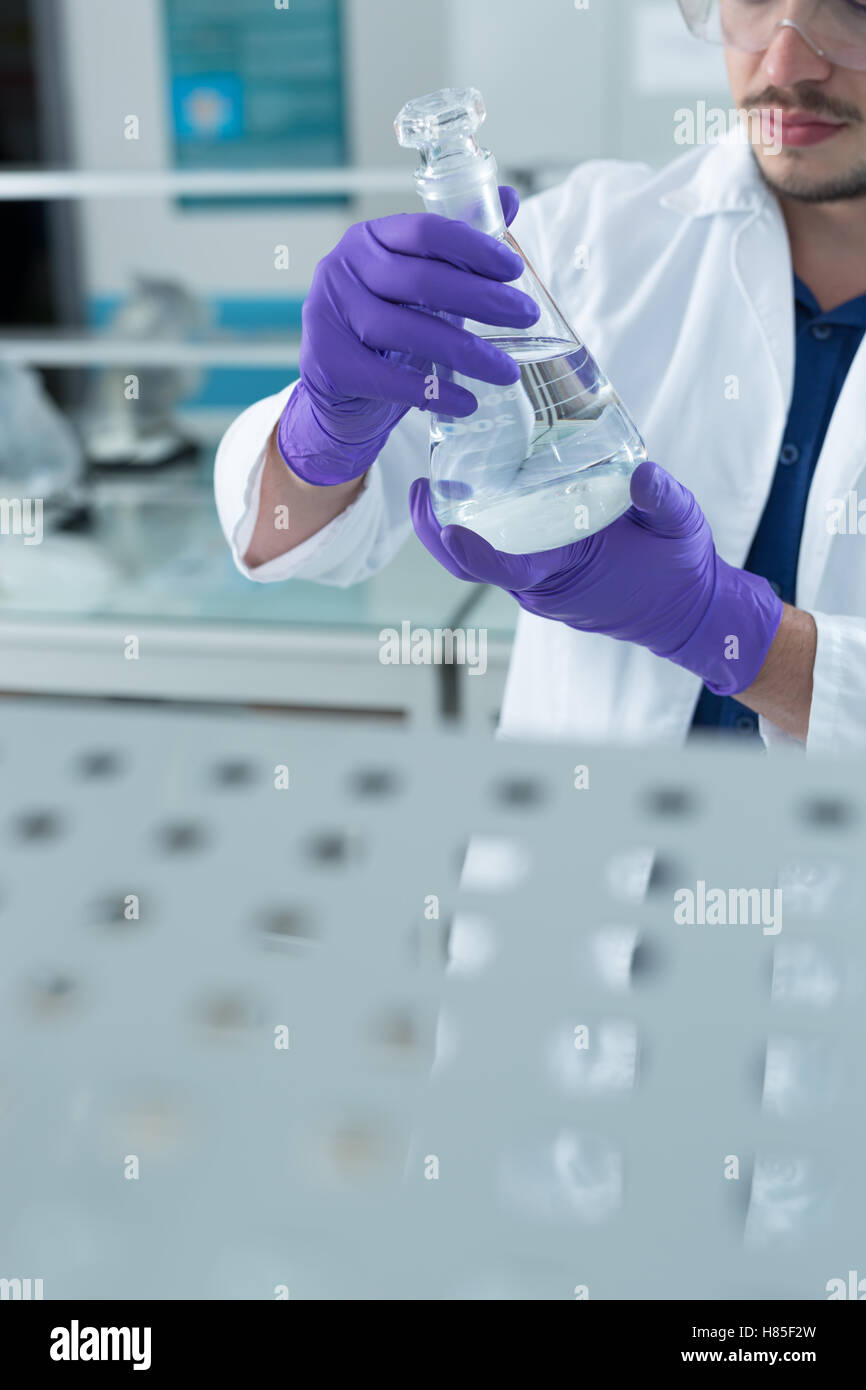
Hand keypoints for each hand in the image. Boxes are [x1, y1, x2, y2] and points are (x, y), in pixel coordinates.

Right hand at [277, 187, 538, 485]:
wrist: (342, 395)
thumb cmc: (388, 335)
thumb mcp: (424, 289)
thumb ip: (460, 249)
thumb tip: (509, 199)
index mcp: (369, 239)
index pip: (425, 231)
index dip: (474, 247)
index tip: (515, 269)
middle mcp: (341, 269)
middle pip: (421, 280)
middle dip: (482, 298)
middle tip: (527, 316)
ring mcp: (328, 315)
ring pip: (407, 330)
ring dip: (467, 352)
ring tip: (508, 372)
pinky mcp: (327, 364)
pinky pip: (390, 379)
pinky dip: (434, 393)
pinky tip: (468, 402)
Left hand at [410, 460, 783, 695]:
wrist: (684, 611)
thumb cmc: (680, 571)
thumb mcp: (682, 527)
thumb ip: (663, 499)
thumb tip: (643, 473)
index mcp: (569, 573)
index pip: (509, 568)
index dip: (475, 551)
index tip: (449, 525)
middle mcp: (542, 586)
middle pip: (472, 566)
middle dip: (437, 531)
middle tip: (419, 486)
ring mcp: (537, 585)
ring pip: (479, 562)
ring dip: (448, 530)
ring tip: (430, 484)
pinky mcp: (540, 577)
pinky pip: (497, 556)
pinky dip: (476, 531)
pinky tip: (468, 493)